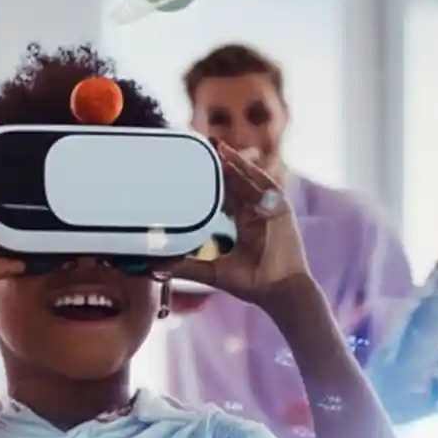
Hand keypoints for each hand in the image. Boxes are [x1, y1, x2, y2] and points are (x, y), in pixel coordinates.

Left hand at [172, 141, 310, 303]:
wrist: (279, 292)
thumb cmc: (252, 283)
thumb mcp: (213, 273)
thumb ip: (187, 268)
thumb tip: (156, 268)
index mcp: (245, 223)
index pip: (226, 195)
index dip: (213, 180)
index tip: (195, 166)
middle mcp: (257, 212)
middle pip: (237, 182)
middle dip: (222, 164)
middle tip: (204, 145)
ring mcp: (270, 209)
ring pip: (249, 179)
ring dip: (235, 162)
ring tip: (217, 147)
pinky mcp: (281, 209)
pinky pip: (264, 185)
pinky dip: (250, 173)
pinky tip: (235, 161)